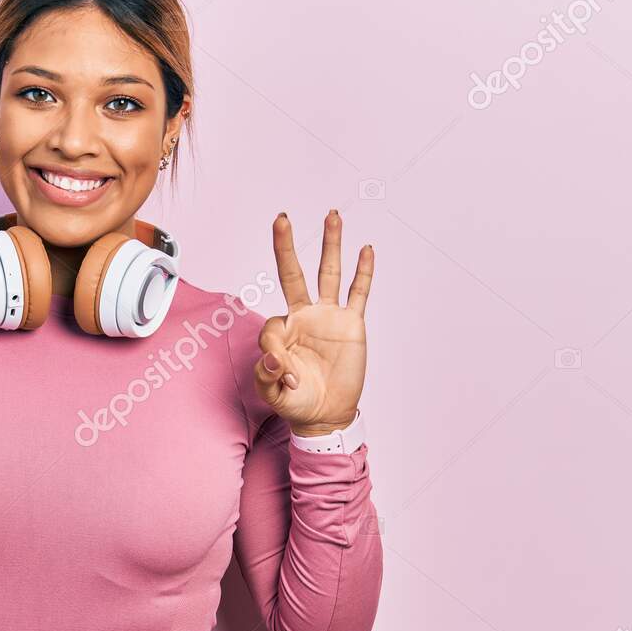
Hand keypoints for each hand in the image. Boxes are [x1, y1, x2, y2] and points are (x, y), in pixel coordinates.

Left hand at [253, 211, 372, 434]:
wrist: (326, 414)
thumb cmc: (296, 402)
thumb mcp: (273, 393)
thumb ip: (266, 375)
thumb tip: (273, 357)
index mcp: (281, 331)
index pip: (272, 326)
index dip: (275, 352)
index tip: (284, 376)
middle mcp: (304, 316)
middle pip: (293, 274)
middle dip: (286, 246)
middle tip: (282, 218)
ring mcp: (329, 316)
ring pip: (329, 273)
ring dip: (330, 245)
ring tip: (332, 216)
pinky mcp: (352, 323)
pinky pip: (358, 293)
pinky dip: (363, 272)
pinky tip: (365, 249)